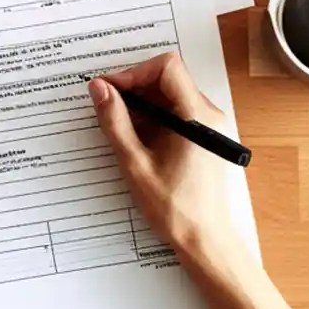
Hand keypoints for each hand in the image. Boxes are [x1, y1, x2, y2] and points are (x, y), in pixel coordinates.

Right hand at [88, 52, 238, 256]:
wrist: (205, 241)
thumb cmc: (176, 209)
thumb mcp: (136, 164)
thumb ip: (115, 122)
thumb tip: (100, 90)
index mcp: (197, 117)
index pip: (167, 67)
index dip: (135, 72)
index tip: (110, 88)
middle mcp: (208, 116)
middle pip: (168, 79)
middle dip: (134, 87)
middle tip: (107, 105)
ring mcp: (209, 127)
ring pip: (170, 96)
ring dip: (142, 104)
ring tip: (119, 128)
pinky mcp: (204, 138)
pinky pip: (176, 114)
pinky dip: (153, 119)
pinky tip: (136, 140)